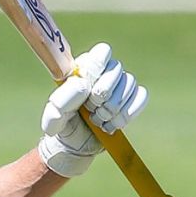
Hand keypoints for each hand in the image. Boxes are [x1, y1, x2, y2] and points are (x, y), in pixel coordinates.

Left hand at [37, 43, 147, 177]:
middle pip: (117, 68)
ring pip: (130, 83)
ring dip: (114, 108)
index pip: (102, 52)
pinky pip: (141, 97)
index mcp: (85, 67)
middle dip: (104, 95)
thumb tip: (83, 86)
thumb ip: (62, 100)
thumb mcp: (54, 116)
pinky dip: (128, 113)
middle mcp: (104, 71)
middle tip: (91, 110)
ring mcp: (121, 84)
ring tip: (98, 120)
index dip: (98, 70)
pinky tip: (113, 124)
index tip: (87, 91)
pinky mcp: (132, 98)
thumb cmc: (63, 125)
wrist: (76, 144)